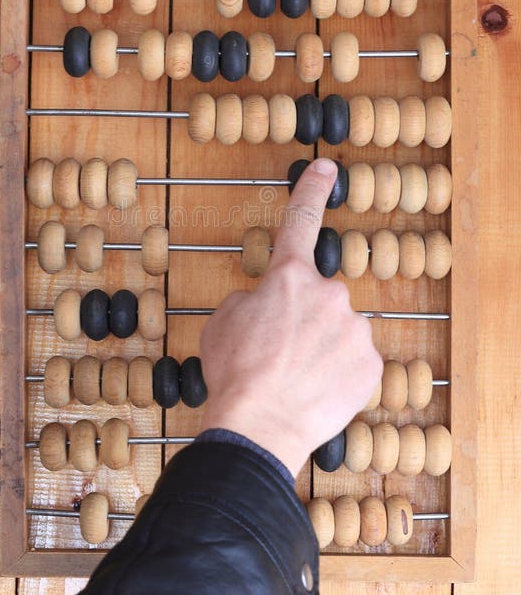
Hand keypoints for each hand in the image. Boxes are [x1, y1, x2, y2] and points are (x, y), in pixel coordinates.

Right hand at [199, 158, 382, 477]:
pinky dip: (339, 373)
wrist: (259, 426)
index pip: (300, 221)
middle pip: (319, 298)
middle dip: (304, 317)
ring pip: (339, 330)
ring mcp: (355, 329)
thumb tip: (268, 303)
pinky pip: (355, 360)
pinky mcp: (371, 364)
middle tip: (280, 351)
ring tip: (296, 376)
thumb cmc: (235, 372)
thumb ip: (252, 299)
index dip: (312, 190)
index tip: (326, 168)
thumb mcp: (223, 321)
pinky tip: (316, 389)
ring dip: (322, 346)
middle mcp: (329, 294)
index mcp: (289, 278)